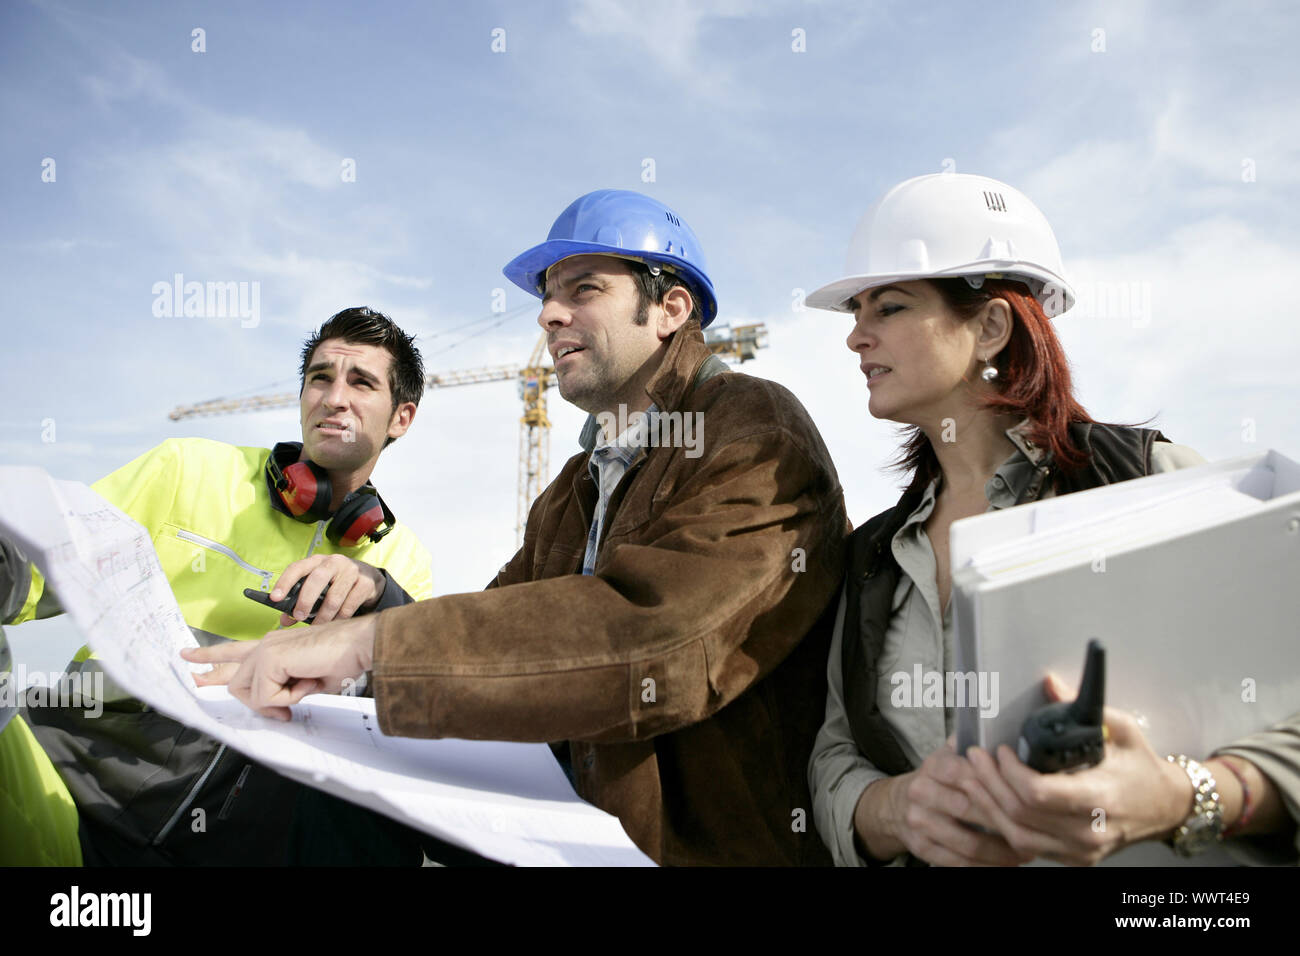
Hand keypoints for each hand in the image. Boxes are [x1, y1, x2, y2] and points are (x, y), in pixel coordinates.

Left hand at [183, 614, 377, 719]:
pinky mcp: (269, 658)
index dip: (210, 658)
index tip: (188, 660)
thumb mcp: (307, 682)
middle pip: (233, 680)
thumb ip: (286, 692)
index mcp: (274, 646)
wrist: (359, 646)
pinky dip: (289, 697)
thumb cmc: (343, 661)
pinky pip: (265, 696)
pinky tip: (307, 680)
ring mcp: (265, 649)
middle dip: (260, 702)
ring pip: (250, 694)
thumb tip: (277, 709)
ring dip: (281, 699)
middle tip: (289, 707)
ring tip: (307, 685)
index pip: (234, 652)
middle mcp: (265, 644)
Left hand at [270, 555, 385, 625]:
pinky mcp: (365, 583)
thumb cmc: (336, 583)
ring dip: (323, 616)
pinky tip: (335, 621)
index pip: (298, 567)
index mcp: (317, 561)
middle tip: (298, 616)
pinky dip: (339, 618)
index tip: (275, 598)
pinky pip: (349, 606)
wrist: (369, 577)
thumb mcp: (318, 587)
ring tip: (317, 625)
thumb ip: (300, 601)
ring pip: (334, 597)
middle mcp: (334, 562)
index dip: (285, 582)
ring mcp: (352, 571)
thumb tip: (285, 620)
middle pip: (317, 579)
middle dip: (305, 600)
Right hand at [859, 736, 1033, 865]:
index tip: (1024, 798)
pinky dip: (985, 866)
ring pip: (968, 843)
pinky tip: (1003, 863)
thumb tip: (1006, 734)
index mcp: (934, 765)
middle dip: (1005, 823)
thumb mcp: (949, 754)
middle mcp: (922, 792)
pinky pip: (959, 862)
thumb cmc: (936, 780)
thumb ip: (974, 745)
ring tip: (1024, 852)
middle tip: (1033, 831)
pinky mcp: (921, 847)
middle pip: (970, 810)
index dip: (997, 787)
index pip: (967, 773)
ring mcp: (920, 822)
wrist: (897, 805)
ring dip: (1001, 852)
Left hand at [961, 673, 1191, 864]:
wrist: (1167, 807)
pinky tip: (990, 801)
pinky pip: (1028, 846)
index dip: (1009, 772)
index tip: (999, 751)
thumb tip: (1050, 682)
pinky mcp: (1074, 857)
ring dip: (988, 805)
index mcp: (1101, 797)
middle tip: (973, 758)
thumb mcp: (1122, 728)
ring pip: (1018, 835)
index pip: (1039, 793)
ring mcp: (1082, 849)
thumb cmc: (1142, 766)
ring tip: (972, 778)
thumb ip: (1083, 706)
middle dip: (989, 783)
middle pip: (1020, 814)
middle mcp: (1089, 830)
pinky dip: (1003, 824)